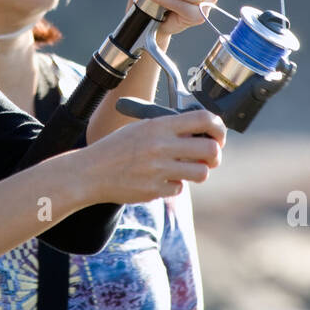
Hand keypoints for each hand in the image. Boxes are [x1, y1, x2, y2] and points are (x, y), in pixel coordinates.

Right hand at [77, 108, 225, 202]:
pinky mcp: (155, 190)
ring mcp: (159, 170)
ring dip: (198, 172)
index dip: (218, 128)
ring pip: (201, 173)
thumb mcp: (141, 128)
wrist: (90, 173)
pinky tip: (159, 179)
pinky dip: (174, 185)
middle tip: (209, 157)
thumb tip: (200, 134)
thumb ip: (168, 129)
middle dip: (215, 155)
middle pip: (210, 150)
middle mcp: (161, 146)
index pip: (204, 119)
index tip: (218, 135)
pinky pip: (179, 188)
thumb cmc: (115, 148)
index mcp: (159, 125)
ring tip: (185, 169)